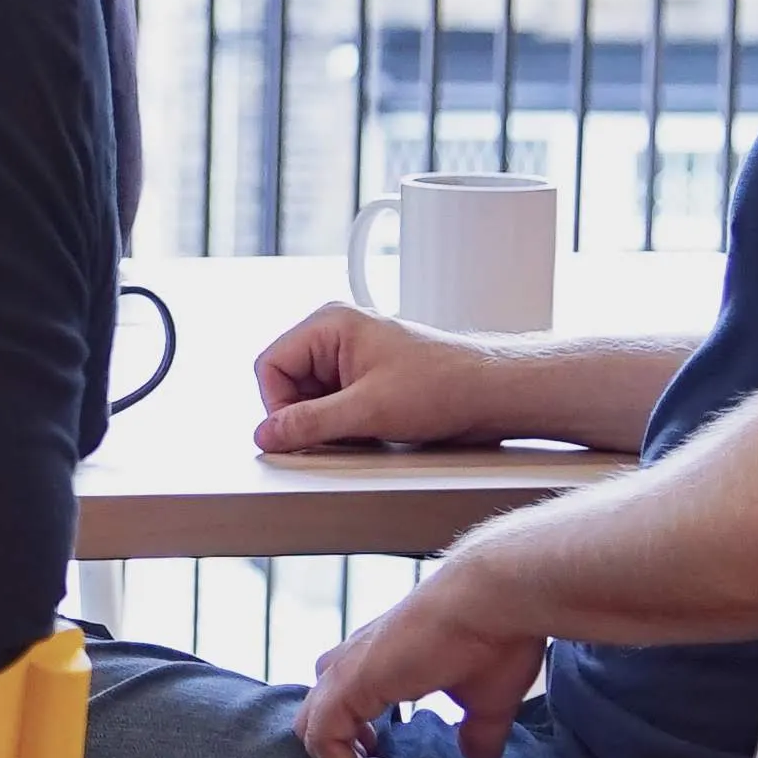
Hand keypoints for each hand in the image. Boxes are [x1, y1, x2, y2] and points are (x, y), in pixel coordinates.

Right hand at [253, 302, 497, 451]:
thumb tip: (266, 434)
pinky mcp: (365, 379)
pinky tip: (372, 431)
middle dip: (307, 416)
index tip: (299, 432)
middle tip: (340, 432)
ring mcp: (350, 358)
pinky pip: (332, 407)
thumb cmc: (443, 384)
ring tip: (365, 429)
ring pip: (309, 400)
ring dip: (328, 424)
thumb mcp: (367, 410)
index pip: (270, 365)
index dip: (278, 405)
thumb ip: (309, 423)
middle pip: (287, 384)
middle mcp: (336, 336)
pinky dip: (344, 426)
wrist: (491, 394)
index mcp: (330, 324)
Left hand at [293, 557, 549, 757]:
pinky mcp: (346, 684)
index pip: (341, 708)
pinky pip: (324, 745)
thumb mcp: (485, 702)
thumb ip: (476, 734)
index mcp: (377, 660)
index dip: (363, 751)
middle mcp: (352, 662)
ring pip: (314, 737)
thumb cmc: (496, 639)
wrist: (497, 601)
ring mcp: (345, 671)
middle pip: (319, 723)